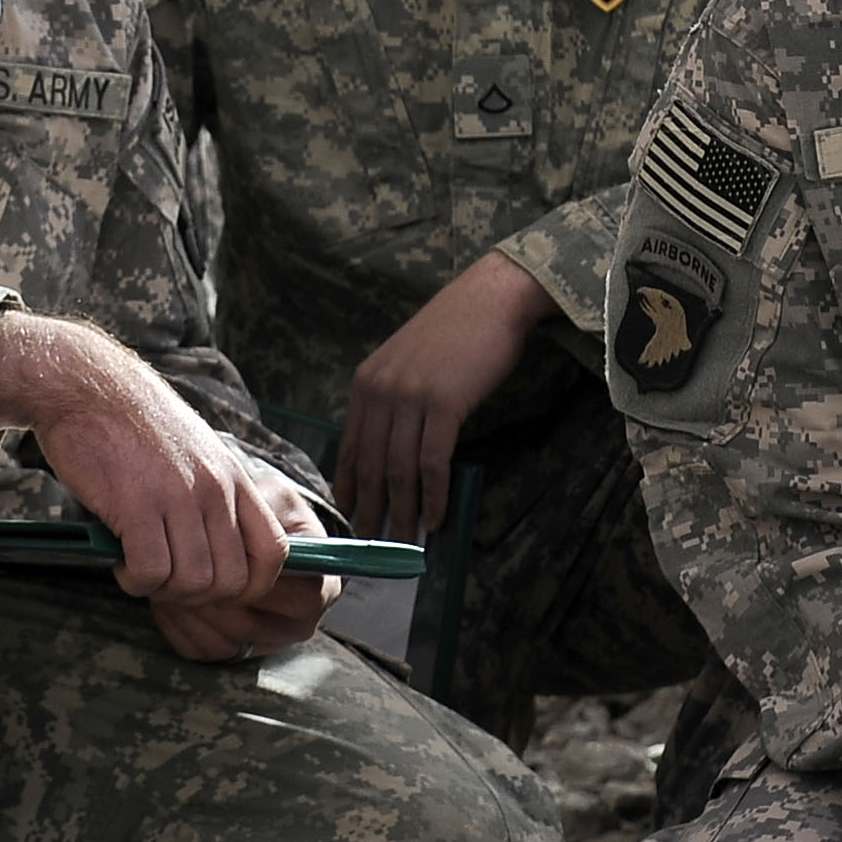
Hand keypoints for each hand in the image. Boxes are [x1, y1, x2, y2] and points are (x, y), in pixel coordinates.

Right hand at [0, 313, 329, 636]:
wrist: (86, 386)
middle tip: (166, 578)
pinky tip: (121, 560)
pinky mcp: (137, 504)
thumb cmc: (134, 424)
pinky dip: (135, 580)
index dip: (250, 586)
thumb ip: (215, 497)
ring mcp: (179, 497)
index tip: (213, 584)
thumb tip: (217, 552)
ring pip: (192, 583)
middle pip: (232, 581)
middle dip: (198, 595)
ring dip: (162, 590)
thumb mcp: (196, 452)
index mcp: (234, 478)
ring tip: (139, 567)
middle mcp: (215, 489)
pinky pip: (152, 572)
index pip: (275, 553)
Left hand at [336, 252, 552, 541]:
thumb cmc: (454, 331)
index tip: (352, 518)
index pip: (349, 447)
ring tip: (406, 541)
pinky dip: (433, 495)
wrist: (491, 298)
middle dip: (372, 510)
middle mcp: (380, 391)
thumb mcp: (405, 361)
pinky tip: (436, 518)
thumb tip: (388, 451)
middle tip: (376, 544)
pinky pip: (433, 462)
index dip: (350, 488)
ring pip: (399, 470)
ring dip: (404, 511)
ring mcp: (410, 397)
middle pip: (371, 465)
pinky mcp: (444, 404)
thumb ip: (390, 400)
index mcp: (365, 383)